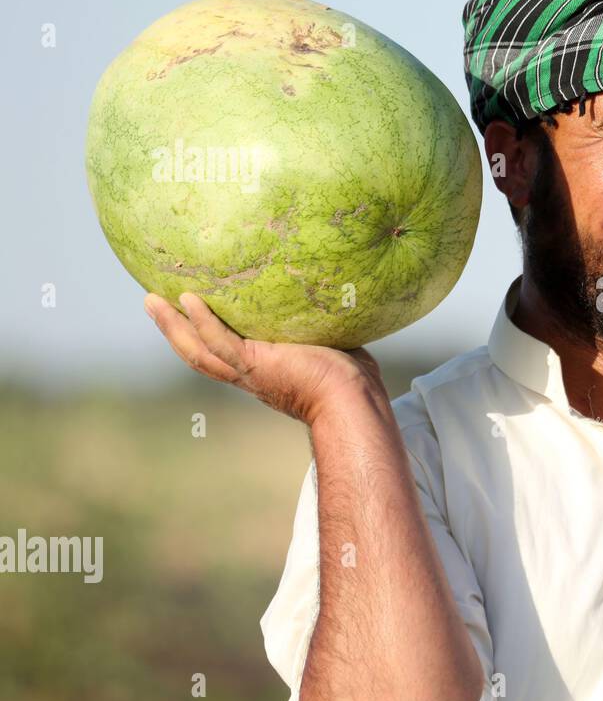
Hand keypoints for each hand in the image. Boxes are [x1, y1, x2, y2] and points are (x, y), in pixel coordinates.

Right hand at [143, 291, 385, 424]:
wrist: (353, 401)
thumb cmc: (353, 381)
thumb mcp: (328, 346)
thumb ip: (320, 328)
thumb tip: (333, 298)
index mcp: (262, 373)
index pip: (223, 352)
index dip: (201, 334)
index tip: (186, 313)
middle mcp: (249, 376)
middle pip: (197, 353)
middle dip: (172, 329)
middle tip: (151, 302)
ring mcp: (250, 372)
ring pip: (199, 350)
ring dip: (172, 326)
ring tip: (152, 300)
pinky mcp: (257, 366)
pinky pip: (220, 342)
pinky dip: (202, 323)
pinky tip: (188, 300)